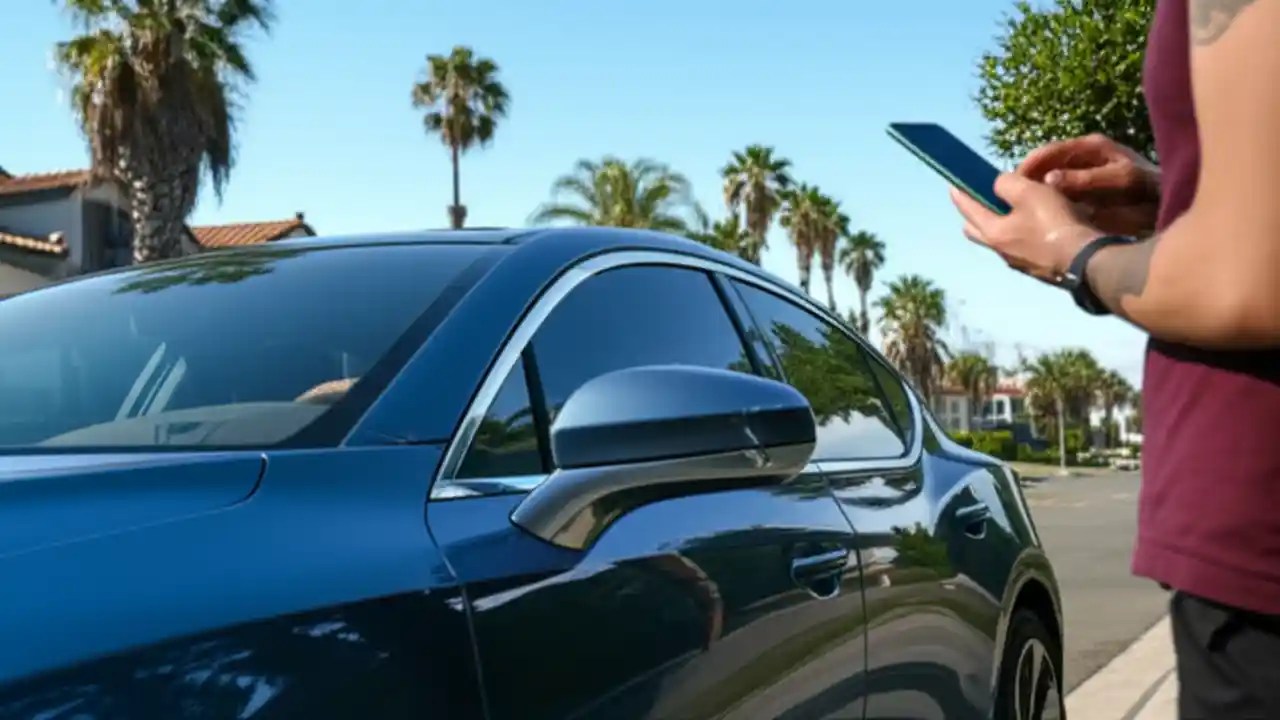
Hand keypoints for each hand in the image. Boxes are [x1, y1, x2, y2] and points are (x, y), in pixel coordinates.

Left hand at [951, 173, 1103, 284]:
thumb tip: (997, 185)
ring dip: (1001, 223)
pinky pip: (1021, 246)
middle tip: (982, 196)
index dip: (960, 192)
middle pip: (978, 229)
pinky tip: (1037, 225)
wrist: (1086, 261)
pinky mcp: (1038, 268)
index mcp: (992, 232)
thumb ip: (1006, 183)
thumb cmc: (1054, 223)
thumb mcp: (1028, 192)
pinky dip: (1021, 233)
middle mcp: (1001, 250)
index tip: (954, 183)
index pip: (967, 209)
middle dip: (975, 212)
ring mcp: (1019, 262)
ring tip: (1014, 207)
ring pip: (1001, 239)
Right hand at [1017, 134, 1160, 236]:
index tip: (1013, 182)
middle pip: (1045, 167)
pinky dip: (1047, 208)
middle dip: (1027, 182)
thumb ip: (1086, 180)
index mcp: (1091, 148)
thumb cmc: (1151, 189)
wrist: (1172, 208)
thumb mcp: (1120, 181)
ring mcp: (1082, 178)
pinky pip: (1057, 200)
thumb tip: (1049, 179)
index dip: (1030, 165)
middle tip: (1010, 200)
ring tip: (1019, 212)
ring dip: (1035, 197)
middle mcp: (1083, 160)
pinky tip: (1039, 220)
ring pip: (1048, 185)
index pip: (1050, 151)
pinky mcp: (1083, 197)